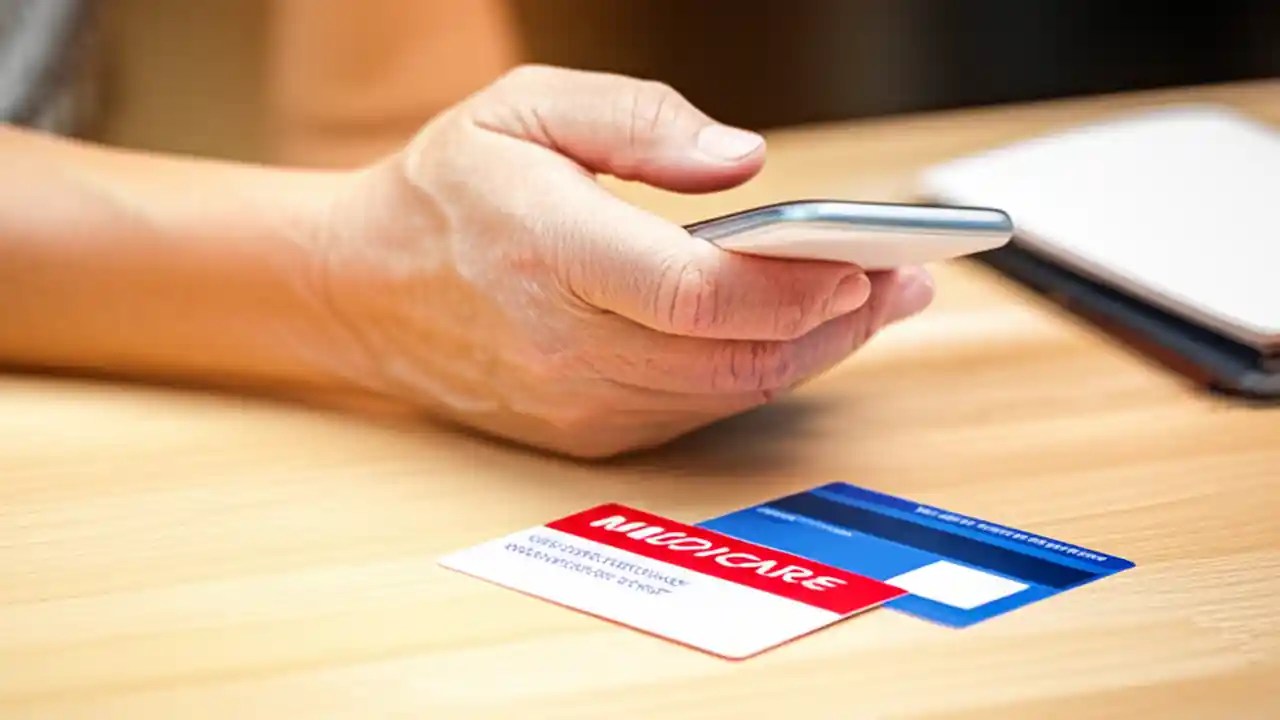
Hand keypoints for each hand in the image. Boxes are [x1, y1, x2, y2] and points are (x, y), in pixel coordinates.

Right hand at [315, 66, 933, 457]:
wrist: (363, 288)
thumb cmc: (446, 191)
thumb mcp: (524, 107)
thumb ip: (638, 120)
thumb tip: (743, 161)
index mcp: (547, 251)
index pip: (696, 293)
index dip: (793, 285)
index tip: (867, 260)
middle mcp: (564, 345)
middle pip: (734, 354)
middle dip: (837, 320)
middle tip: (903, 278)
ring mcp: (576, 401)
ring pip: (728, 390)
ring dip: (814, 349)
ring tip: (875, 300)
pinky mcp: (588, 430)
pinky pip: (698, 408)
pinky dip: (759, 371)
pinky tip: (799, 331)